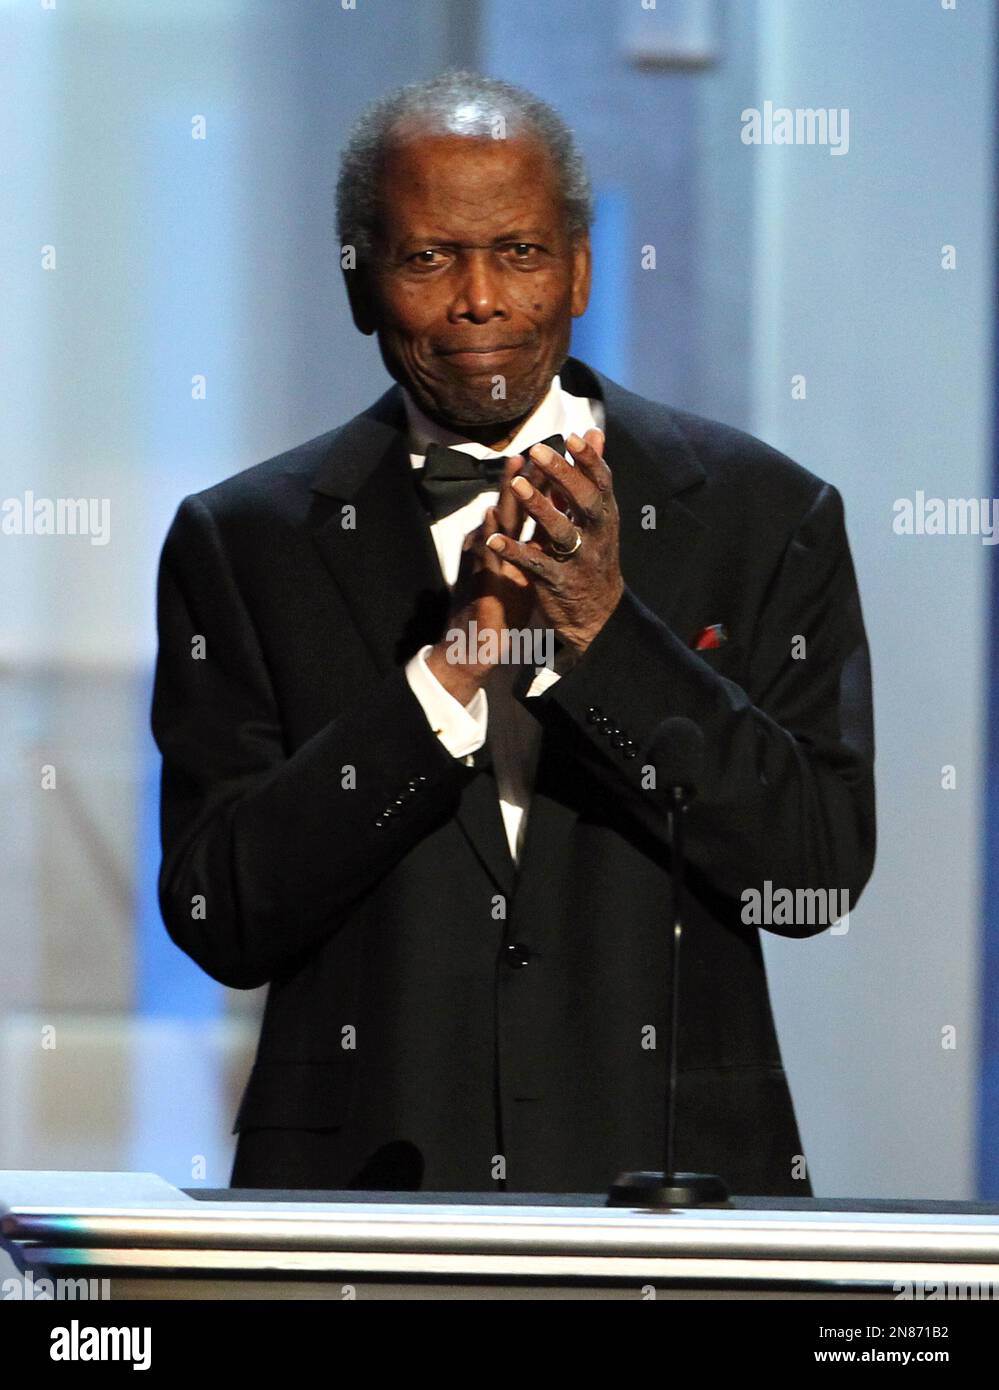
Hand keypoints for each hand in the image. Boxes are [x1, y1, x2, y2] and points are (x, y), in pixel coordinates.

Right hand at [426, 455, 537, 703]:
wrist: (477, 644)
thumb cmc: (501, 606)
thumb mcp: (522, 569)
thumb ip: (531, 544)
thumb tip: (546, 520)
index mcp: (508, 541)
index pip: (528, 506)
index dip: (543, 483)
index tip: (560, 457)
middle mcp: (494, 544)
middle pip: (512, 505)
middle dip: (524, 477)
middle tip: (534, 447)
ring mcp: (486, 560)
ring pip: (496, 523)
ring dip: (504, 497)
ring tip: (514, 471)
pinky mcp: (481, 581)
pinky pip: (484, 558)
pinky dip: (488, 539)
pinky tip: (489, 523)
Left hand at [484, 429, 623, 653]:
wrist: (597, 612)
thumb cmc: (592, 553)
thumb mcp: (596, 514)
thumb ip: (587, 474)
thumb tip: (593, 433)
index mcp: (605, 514)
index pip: (602, 481)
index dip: (589, 459)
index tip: (572, 436)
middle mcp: (597, 534)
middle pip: (584, 500)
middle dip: (563, 475)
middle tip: (539, 451)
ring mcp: (578, 558)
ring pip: (560, 530)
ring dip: (539, 507)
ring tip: (518, 485)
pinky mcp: (558, 581)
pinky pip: (535, 564)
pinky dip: (514, 552)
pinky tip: (493, 540)